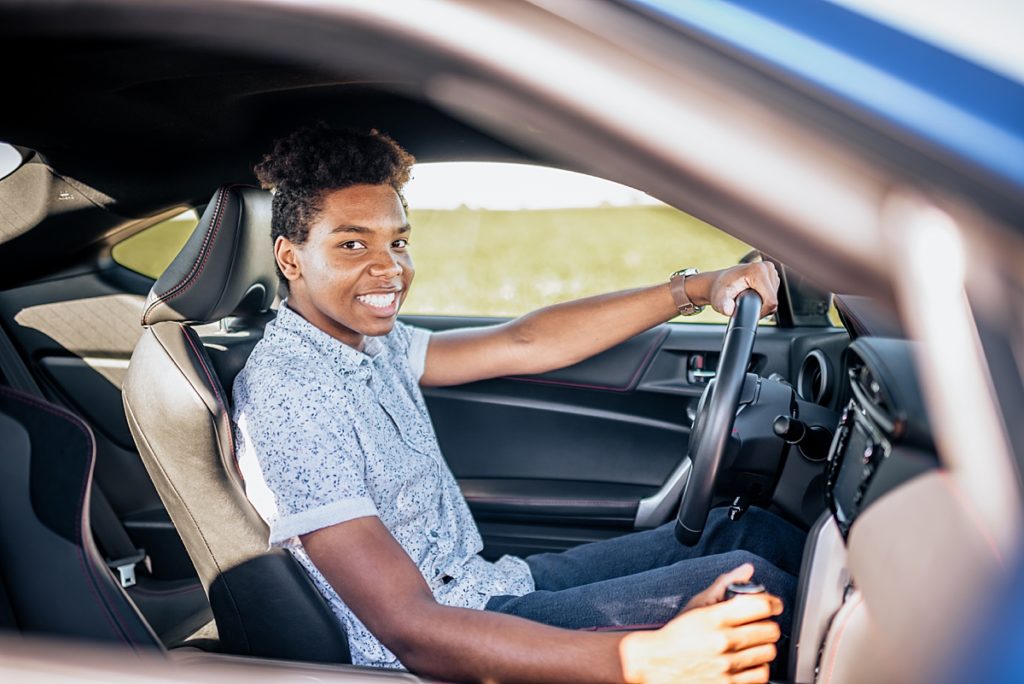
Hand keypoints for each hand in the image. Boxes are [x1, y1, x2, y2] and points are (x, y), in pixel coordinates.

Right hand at [619, 565, 782, 683]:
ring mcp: (727, 666)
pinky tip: (748, 663)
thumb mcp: (697, 605)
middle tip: (761, 626)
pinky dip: (758, 668)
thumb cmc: (676, 635)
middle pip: (770, 630)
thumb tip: (748, 570)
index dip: (773, 603)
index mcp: (715, 617)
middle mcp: (723, 641)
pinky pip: (761, 676)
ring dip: (764, 648)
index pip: (761, 606)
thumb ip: (724, 585)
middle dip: (768, 626)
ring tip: (752, 645)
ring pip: (768, 653)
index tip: (773, 605)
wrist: (655, 664)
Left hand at [692, 263, 779, 318]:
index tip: (749, 312)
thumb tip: (729, 310)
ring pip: (774, 295)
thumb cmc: (719, 290)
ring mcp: (770, 269)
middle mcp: (766, 267)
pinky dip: (765, 297)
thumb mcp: (719, 300)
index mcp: (758, 271)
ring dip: (764, 302)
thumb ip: (724, 306)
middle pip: (774, 298)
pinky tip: (753, 295)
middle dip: (762, 307)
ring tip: (748, 300)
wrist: (717, 282)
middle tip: (746, 306)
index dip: (762, 312)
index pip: (771, 300)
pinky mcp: (771, 273)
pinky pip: (774, 291)